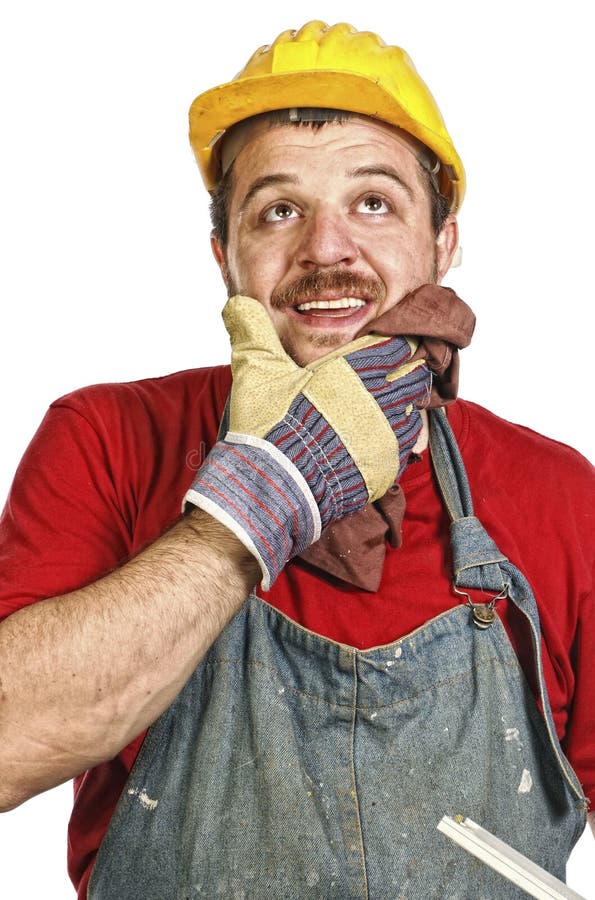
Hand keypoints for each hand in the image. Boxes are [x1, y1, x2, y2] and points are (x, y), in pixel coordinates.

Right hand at [184, 295, 430, 586]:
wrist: (271, 489)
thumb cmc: (264, 427)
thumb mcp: (254, 372)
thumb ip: (252, 332)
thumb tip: (238, 303)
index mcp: (353, 371)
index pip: (394, 346)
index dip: (398, 343)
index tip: (399, 344)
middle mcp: (377, 401)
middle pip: (413, 377)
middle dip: (409, 372)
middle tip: (404, 371)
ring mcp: (385, 438)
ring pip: (415, 412)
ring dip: (407, 406)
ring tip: (395, 405)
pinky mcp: (384, 469)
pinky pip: (407, 448)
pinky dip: (401, 439)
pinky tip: (387, 438)